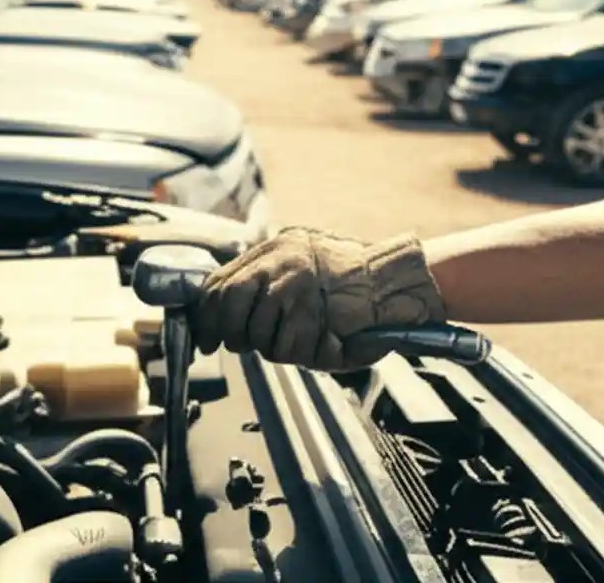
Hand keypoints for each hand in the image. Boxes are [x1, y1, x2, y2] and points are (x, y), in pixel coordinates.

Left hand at [190, 227, 446, 369]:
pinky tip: (320, 342)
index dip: (207, 314)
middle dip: (230, 333)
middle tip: (244, 346)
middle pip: (229, 304)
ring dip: (273, 347)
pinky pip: (284, 346)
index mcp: (275, 249)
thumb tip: (223, 312)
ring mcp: (294, 283)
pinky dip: (298, 354)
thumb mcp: (302, 271)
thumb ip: (267, 282)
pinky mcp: (310, 308)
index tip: (206, 337)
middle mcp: (280, 260)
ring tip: (301, 338)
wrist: (397, 284)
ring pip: (255, 331)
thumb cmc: (352, 287)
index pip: (220, 281)